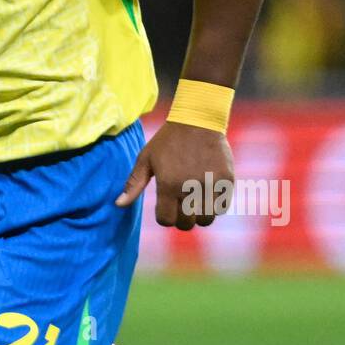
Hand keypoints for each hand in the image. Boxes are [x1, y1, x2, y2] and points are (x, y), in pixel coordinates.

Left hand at [114, 121, 234, 229]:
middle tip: (182, 206)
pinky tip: (208, 193)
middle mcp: (189, 187)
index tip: (166, 208)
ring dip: (200, 215)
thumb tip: (118, 204)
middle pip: (187, 224)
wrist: (198, 120)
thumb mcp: (146, 158)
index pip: (166, 220)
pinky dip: (216, 205)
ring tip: (195, 201)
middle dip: (182, 219)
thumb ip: (133, 184)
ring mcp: (210, 185)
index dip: (165, 217)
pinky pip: (222, 207)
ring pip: (207, 219)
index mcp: (168, 184)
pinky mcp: (227, 180)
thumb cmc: (168, 140)